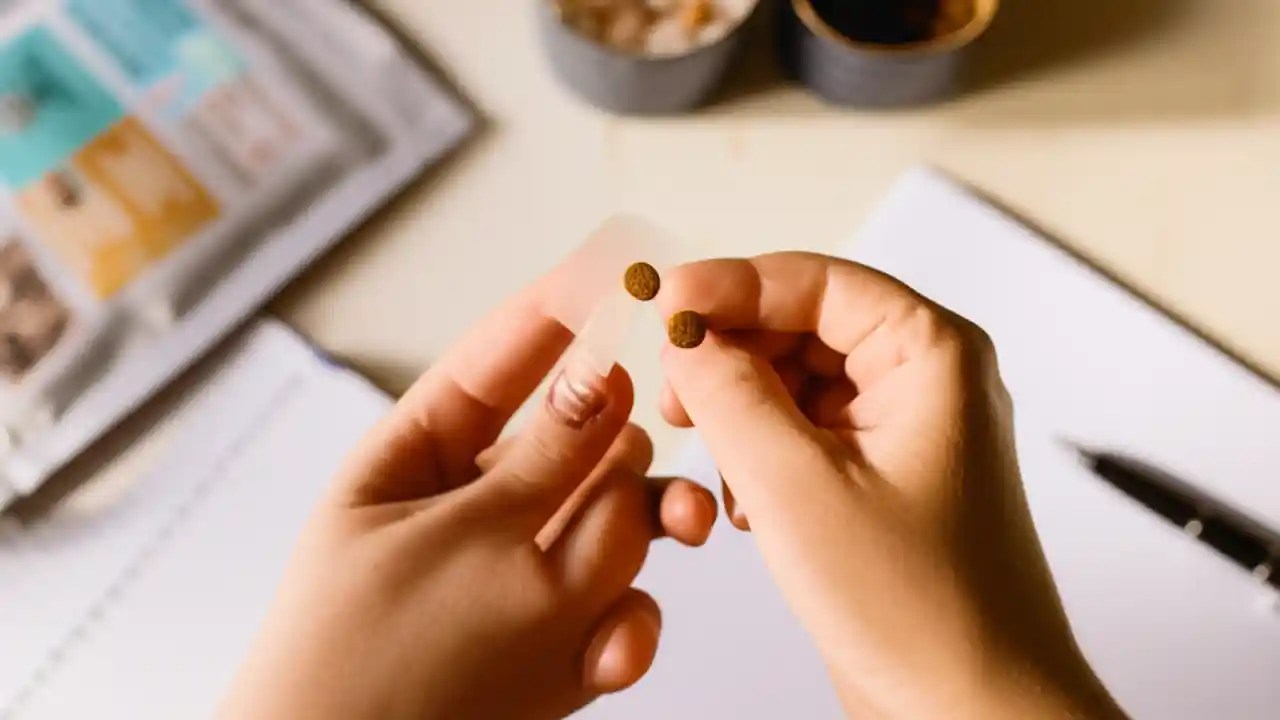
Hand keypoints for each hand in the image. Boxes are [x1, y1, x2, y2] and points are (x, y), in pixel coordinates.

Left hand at [220, 253, 716, 719]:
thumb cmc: (356, 666)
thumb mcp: (453, 542)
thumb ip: (542, 463)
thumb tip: (605, 374)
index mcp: (423, 459)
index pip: (501, 362)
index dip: (563, 311)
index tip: (625, 269)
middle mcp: (482, 511)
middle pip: (583, 445)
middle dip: (632, 439)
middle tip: (678, 430)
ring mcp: (522, 582)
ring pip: (617, 526)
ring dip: (648, 530)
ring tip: (679, 533)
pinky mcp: (553, 651)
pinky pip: (616, 617)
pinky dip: (622, 635)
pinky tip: (608, 658)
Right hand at [659, 253, 1124, 719]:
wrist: (973, 715)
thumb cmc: (924, 614)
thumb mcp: (796, 487)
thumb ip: (728, 394)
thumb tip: (686, 339)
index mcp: (932, 357)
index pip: (817, 281)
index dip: (732, 284)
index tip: (666, 300)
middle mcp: (927, 383)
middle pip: (804, 326)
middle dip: (732, 353)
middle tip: (673, 384)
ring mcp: (905, 434)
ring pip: (797, 382)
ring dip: (742, 410)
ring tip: (711, 456)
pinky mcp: (881, 482)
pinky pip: (805, 434)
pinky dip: (762, 453)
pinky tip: (744, 500)